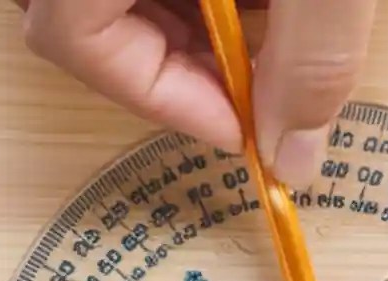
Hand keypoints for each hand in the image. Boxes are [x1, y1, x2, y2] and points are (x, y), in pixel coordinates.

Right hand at [15, 0, 375, 185]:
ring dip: (198, 34)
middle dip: (177, 68)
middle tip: (251, 90)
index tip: (239, 126)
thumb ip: (313, 57)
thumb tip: (294, 157)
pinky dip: (212, 1)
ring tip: (279, 30)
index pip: (74, 36)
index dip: (159, 95)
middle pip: (88, 21)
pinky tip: (273, 3)